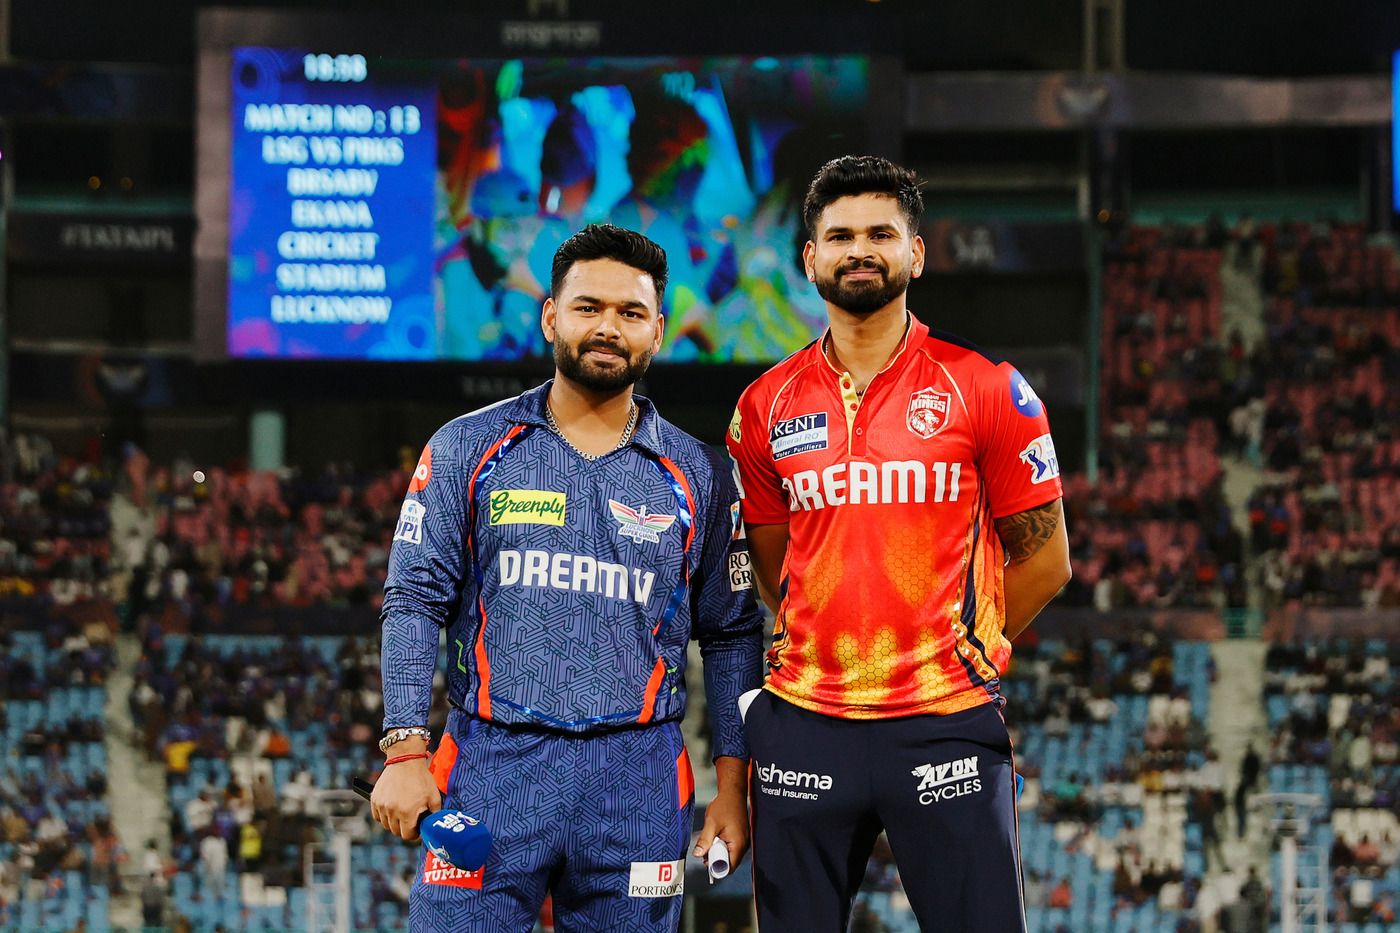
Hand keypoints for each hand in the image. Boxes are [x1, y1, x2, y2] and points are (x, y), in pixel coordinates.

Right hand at [370, 758, 440, 841]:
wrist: (405, 760)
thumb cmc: (421, 778)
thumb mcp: (434, 796)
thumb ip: (434, 815)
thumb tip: (432, 827)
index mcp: (407, 812)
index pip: (407, 836)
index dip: (414, 834)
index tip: (417, 829)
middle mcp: (392, 810)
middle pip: (396, 831)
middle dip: (404, 829)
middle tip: (410, 820)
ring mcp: (382, 805)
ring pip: (386, 825)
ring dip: (393, 822)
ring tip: (402, 812)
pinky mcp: (375, 799)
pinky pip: (377, 816)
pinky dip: (384, 815)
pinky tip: (392, 808)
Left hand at [692, 756, 748, 875]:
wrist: (732, 793)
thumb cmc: (724, 806)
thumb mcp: (711, 823)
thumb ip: (705, 840)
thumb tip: (697, 854)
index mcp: (738, 844)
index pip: (729, 867)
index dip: (716, 867)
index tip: (705, 861)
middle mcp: (743, 845)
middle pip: (729, 862)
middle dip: (715, 859)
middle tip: (705, 850)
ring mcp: (743, 841)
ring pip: (729, 855)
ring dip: (718, 851)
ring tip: (710, 841)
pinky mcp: (740, 837)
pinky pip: (730, 847)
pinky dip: (722, 845)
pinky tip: (715, 837)